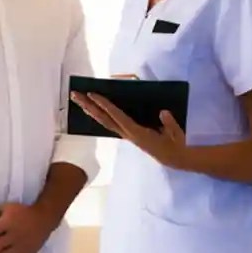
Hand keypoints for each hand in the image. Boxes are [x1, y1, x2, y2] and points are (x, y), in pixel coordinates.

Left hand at [70, 91, 186, 167]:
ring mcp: (126, 135)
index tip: (93, 94)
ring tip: (78, 100)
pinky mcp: (128, 135)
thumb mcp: (176, 134)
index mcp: (137, 132)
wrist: (174, 158)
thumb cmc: (175, 143)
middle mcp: (127, 134)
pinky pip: (110, 124)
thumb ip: (169, 124)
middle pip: (103, 119)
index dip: (105, 105)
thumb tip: (163, 112)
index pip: (117, 116)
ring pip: (104, 122)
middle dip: (88, 106)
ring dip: (90, 110)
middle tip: (75, 95)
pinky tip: (92, 109)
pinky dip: (100, 115)